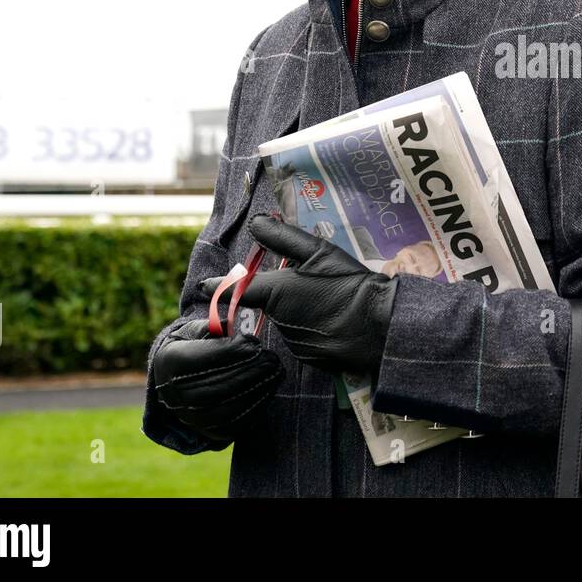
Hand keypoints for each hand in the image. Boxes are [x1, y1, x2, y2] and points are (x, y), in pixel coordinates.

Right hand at [152, 319, 281, 442]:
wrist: (176, 383)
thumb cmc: (191, 348)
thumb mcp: (193, 331)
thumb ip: (211, 327)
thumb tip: (230, 327)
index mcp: (171, 363)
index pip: (204, 359)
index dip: (233, 351)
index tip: (255, 343)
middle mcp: (177, 394)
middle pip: (220, 384)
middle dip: (251, 371)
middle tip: (272, 359)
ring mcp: (192, 417)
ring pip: (229, 407)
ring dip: (258, 389)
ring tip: (276, 372)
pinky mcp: (210, 432)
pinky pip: (237, 423)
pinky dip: (256, 406)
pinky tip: (270, 388)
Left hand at [202, 213, 398, 374]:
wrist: (378, 326)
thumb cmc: (347, 284)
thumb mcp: (319, 252)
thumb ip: (284, 238)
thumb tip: (255, 222)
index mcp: (275, 294)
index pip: (237, 289)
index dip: (218, 287)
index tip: (203, 287)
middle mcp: (278, 321)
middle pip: (272, 305)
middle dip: (285, 296)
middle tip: (316, 286)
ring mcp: (293, 343)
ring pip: (290, 322)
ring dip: (303, 313)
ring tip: (332, 303)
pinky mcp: (311, 358)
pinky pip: (306, 340)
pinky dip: (316, 330)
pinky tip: (338, 321)